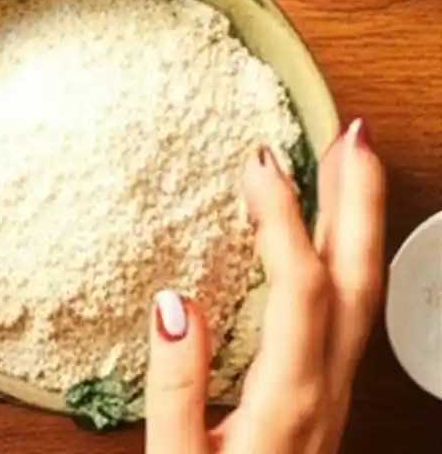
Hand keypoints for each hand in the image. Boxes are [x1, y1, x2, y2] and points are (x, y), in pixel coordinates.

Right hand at [146, 119, 385, 453]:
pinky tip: (323, 242)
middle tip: (351, 134)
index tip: (259, 163)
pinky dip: (342, 258)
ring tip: (347, 167)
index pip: (298, 288)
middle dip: (358, 200)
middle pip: (357, 279)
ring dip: (359, 223)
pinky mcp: (324, 394)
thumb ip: (173, 384)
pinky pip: (348, 310)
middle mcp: (324, 389)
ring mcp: (332, 391)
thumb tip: (173, 302)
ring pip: (361, 293)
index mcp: (288, 399)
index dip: (282, 220)